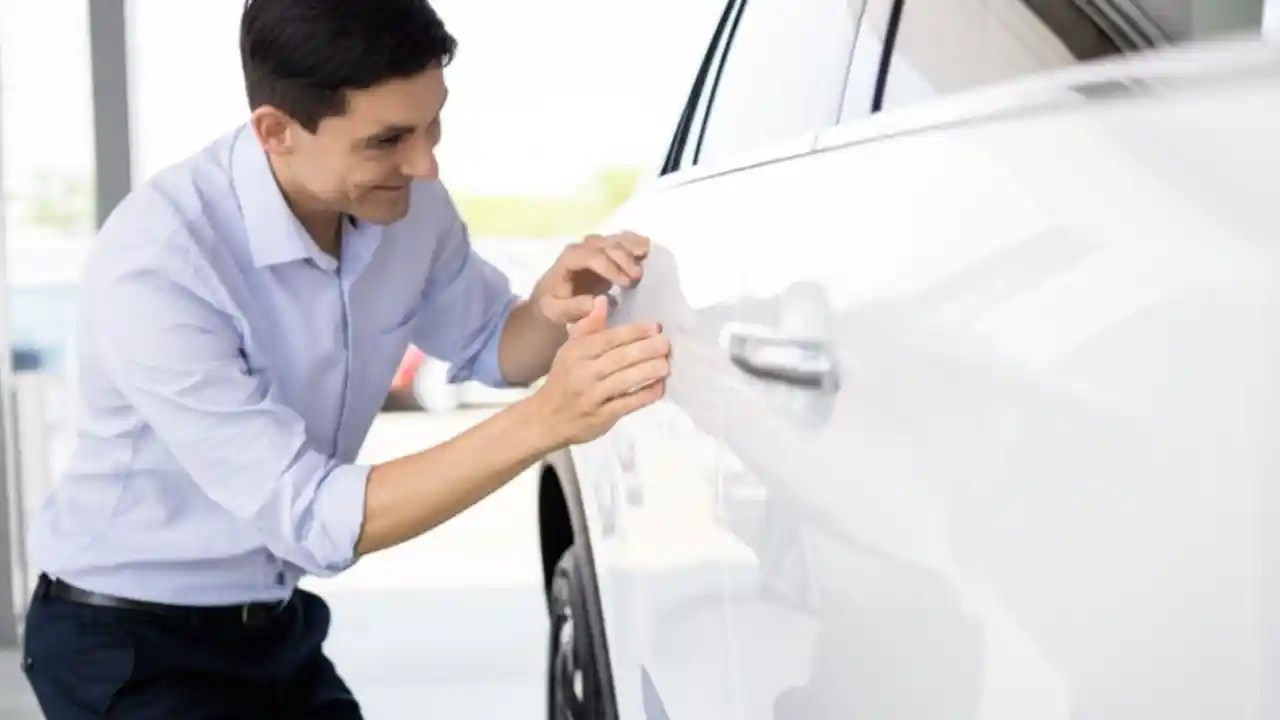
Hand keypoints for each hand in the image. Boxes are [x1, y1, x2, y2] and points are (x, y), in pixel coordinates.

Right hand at [530, 296, 669, 446]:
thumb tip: (602, 301)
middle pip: (620, 358)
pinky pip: (627, 404)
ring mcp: (592, 396)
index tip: (655, 327)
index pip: (608, 338)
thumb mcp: (569, 350)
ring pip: (625, 381)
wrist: (545, 419)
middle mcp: (583, 373)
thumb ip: (589, 327)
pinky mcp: (600, 417)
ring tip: (666, 365)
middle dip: (646, 350)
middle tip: (666, 344)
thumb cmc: (563, 380)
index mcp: (576, 352)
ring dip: (648, 372)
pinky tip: (659, 387)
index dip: (633, 332)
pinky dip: (644, 395)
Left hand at [534, 231, 650, 324]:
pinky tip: (648, 252)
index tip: (625, 283)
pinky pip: (625, 240)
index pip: (591, 256)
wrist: (555, 297)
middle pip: (607, 244)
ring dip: (634, 248)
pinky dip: (638, 243)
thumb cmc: (555, 304)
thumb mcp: (557, 311)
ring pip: (618, 239)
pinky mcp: (608, 250)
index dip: (610, 267)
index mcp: (569, 258)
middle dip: (625, 259)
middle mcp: (584, 246)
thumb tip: (599, 301)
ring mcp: (597, 245)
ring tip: (647, 262)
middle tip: (638, 277)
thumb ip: (575, 307)